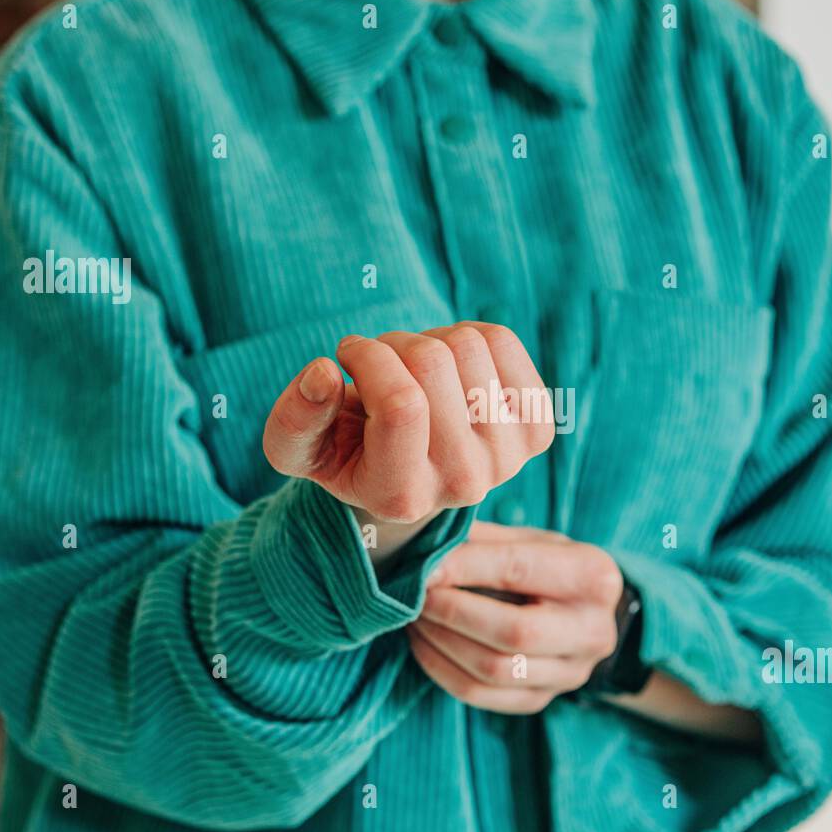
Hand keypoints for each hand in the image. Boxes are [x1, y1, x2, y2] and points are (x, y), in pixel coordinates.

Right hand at [262, 323, 553, 525]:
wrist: (410, 473)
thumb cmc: (346, 452)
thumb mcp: (299, 448)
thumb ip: (295, 417)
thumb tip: (324, 372)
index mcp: (402, 495)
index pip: (402, 404)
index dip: (368, 358)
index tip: (347, 356)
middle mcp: (463, 484)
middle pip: (433, 364)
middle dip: (394, 345)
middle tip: (382, 365)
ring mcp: (508, 458)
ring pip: (467, 346)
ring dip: (430, 341)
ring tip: (416, 372)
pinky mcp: (536, 428)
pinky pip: (502, 341)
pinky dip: (468, 336)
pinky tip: (451, 368)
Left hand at [408, 522, 622, 713]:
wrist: (582, 611)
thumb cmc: (548, 565)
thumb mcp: (529, 540)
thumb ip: (484, 541)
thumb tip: (426, 546)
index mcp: (593, 576)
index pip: (518, 570)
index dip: (463, 568)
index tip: (424, 567)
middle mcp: (593, 631)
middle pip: (512, 632)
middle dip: (453, 612)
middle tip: (417, 595)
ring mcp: (571, 673)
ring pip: (493, 670)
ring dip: (441, 642)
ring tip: (415, 616)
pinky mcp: (542, 698)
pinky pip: (481, 695)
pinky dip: (441, 669)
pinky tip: (425, 643)